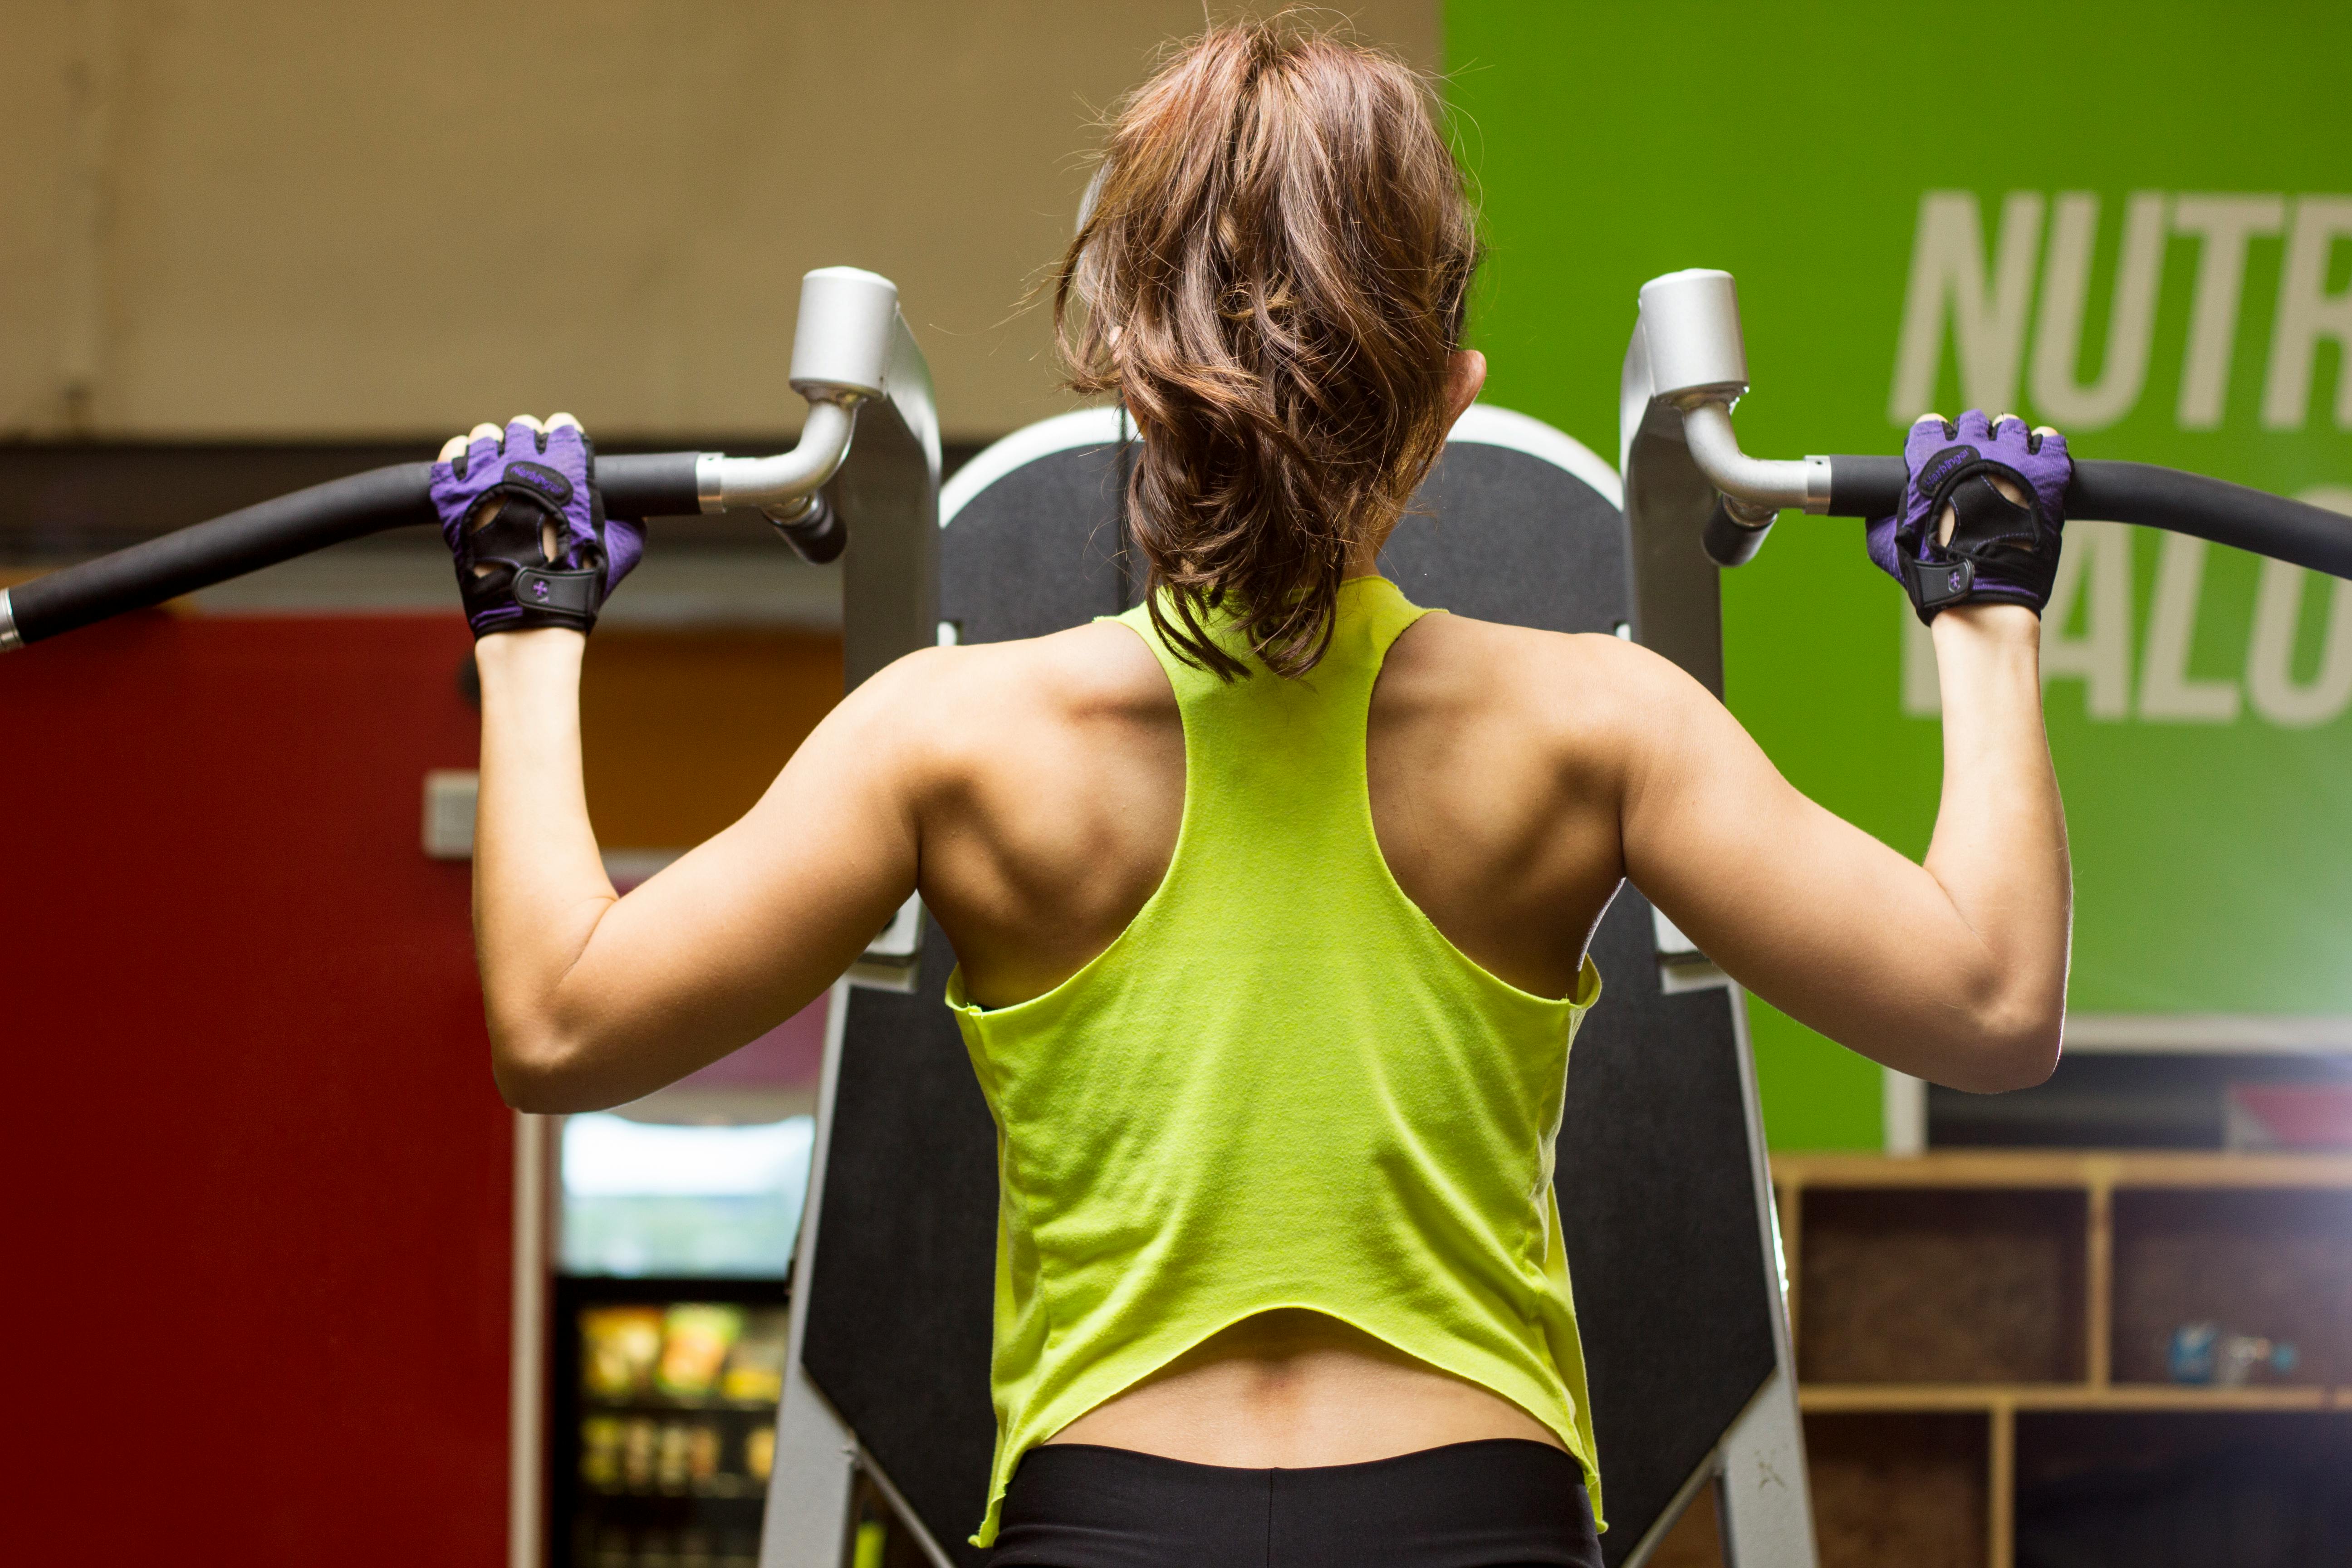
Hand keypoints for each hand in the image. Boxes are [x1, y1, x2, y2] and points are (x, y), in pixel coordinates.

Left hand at [432, 414, 643, 637]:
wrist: (529, 603)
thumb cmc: (579, 577)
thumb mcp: (624, 546)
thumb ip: (631, 520)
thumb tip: (637, 513)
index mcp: (566, 464)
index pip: (561, 426)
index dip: (562, 441)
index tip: (560, 458)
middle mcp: (523, 459)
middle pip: (522, 427)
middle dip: (527, 443)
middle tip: (527, 468)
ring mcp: (484, 474)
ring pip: (484, 436)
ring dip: (492, 450)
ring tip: (495, 473)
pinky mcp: (453, 493)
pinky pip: (449, 457)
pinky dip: (458, 461)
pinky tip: (466, 477)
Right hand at [1867, 410, 2067, 622]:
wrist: (1983, 588)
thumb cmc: (1933, 570)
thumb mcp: (1888, 545)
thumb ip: (1881, 519)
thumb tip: (1877, 512)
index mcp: (1930, 457)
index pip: (1930, 425)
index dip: (1934, 438)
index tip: (1941, 454)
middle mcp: (1972, 446)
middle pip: (1973, 422)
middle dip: (1974, 438)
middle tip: (1978, 463)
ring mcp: (2013, 455)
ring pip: (2013, 427)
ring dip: (2010, 442)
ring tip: (2011, 466)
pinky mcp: (2048, 469)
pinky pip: (2051, 441)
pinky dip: (2045, 449)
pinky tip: (2040, 466)